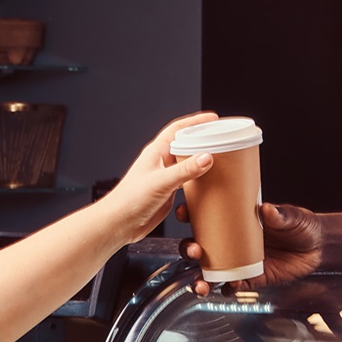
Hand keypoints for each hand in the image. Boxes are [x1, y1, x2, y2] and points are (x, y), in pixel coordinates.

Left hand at [100, 112, 216, 243]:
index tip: (213, 118)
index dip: (196, 121)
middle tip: (221, 140)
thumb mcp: (162, 182)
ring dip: (201, 162)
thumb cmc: (131, 199)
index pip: (178, 128)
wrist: (120, 223)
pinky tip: (206, 186)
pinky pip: (186, 182)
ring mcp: (164, 177)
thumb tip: (207, 157)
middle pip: (185, 144)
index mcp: (156, 152)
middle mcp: (160, 162)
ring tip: (219, 161)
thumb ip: (185, 170)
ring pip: (187, 163)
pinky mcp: (167, 192)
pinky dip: (197, 181)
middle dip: (202, 140)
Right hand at [178, 201, 325, 293]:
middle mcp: (232, 241)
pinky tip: (229, 287)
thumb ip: (280, 215)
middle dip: (190, 250)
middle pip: (200, 246)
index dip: (191, 214)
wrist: (319, 248)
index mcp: (235, 220)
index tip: (184, 213)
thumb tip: (268, 210)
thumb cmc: (303, 226)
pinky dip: (227, 289)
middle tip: (194, 251)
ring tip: (201, 284)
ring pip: (210, 271)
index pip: (207, 216)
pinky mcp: (251, 278)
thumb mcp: (293, 217)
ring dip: (201, 278)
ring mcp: (239, 261)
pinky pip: (232, 286)